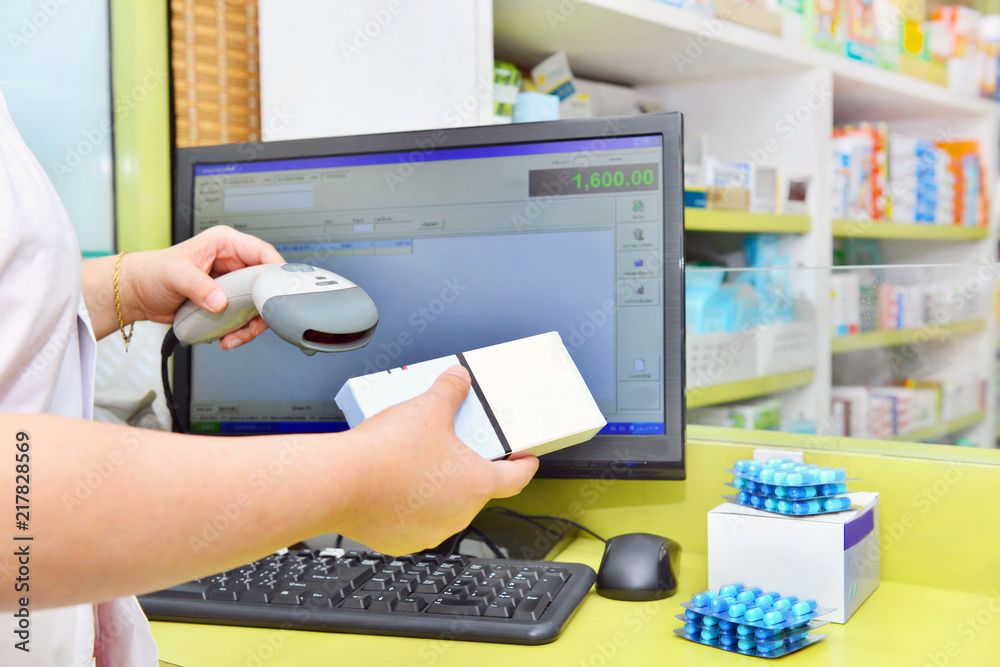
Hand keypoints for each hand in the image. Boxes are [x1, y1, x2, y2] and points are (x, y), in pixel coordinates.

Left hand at [122, 226, 284, 349]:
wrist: (138, 294)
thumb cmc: (152, 272)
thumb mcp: (175, 274)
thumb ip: (198, 286)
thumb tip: (220, 302)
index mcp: (226, 244)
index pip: (263, 253)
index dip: (275, 271)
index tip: (278, 291)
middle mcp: (233, 262)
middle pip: (265, 284)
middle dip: (262, 307)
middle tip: (255, 323)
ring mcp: (232, 283)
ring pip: (258, 305)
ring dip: (251, 324)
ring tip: (235, 336)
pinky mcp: (228, 302)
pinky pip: (246, 317)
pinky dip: (241, 331)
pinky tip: (228, 337)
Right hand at [338, 366, 538, 555]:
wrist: (339, 483)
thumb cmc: (386, 454)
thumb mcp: (428, 408)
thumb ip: (450, 391)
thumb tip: (458, 379)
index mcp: (476, 485)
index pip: (517, 478)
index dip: (525, 466)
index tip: (527, 460)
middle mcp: (458, 514)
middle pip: (475, 489)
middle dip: (467, 468)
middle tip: (453, 446)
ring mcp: (430, 531)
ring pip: (444, 506)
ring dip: (438, 489)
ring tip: (417, 462)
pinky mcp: (401, 541)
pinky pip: (414, 521)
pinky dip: (410, 505)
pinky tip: (395, 483)